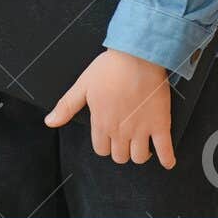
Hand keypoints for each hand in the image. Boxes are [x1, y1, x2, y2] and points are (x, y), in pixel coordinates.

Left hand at [44, 49, 174, 167]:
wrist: (137, 55)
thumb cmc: (109, 67)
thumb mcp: (83, 85)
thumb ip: (66, 106)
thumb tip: (49, 122)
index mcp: (101, 123)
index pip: (101, 149)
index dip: (105, 144)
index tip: (110, 136)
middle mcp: (120, 131)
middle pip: (120, 156)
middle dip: (122, 150)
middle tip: (126, 139)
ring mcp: (141, 129)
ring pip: (139, 157)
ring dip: (140, 154)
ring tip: (142, 145)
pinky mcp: (160, 124)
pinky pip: (165, 150)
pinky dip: (167, 159)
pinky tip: (167, 162)